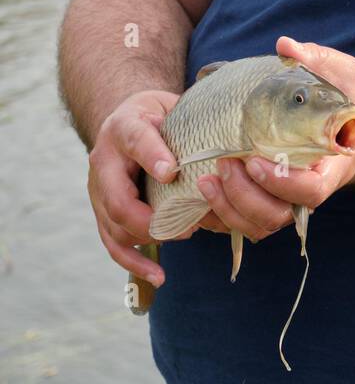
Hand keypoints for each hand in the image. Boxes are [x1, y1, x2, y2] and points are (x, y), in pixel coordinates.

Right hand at [87, 89, 184, 286]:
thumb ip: (189, 126)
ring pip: (115, 228)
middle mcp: (104, 161)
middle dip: (152, 219)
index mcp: (123, 127)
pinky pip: (114, 244)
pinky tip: (158, 277)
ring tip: (185, 236)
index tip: (171, 172)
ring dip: (149, 240)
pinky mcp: (102, 212)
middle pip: (118, 200)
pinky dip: (135, 263)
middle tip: (188, 224)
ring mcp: (98, 191)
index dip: (152, 157)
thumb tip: (226, 149)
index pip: (135, 141)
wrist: (124, 119)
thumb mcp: (170, 107)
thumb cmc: (155, 114)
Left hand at [194, 35, 354, 244]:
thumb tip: (284, 46)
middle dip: (245, 195)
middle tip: (223, 162)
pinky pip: (246, 221)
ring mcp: (289, 198)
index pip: (311, 191)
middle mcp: (309, 189)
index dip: (282, 183)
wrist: (352, 123)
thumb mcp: (342, 71)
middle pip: (277, 214)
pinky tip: (204, 189)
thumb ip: (316, 59)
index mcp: (331, 165)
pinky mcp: (270, 198)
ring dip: (229, 206)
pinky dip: (223, 214)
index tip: (255, 159)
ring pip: (259, 224)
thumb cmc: (348, 95)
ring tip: (207, 178)